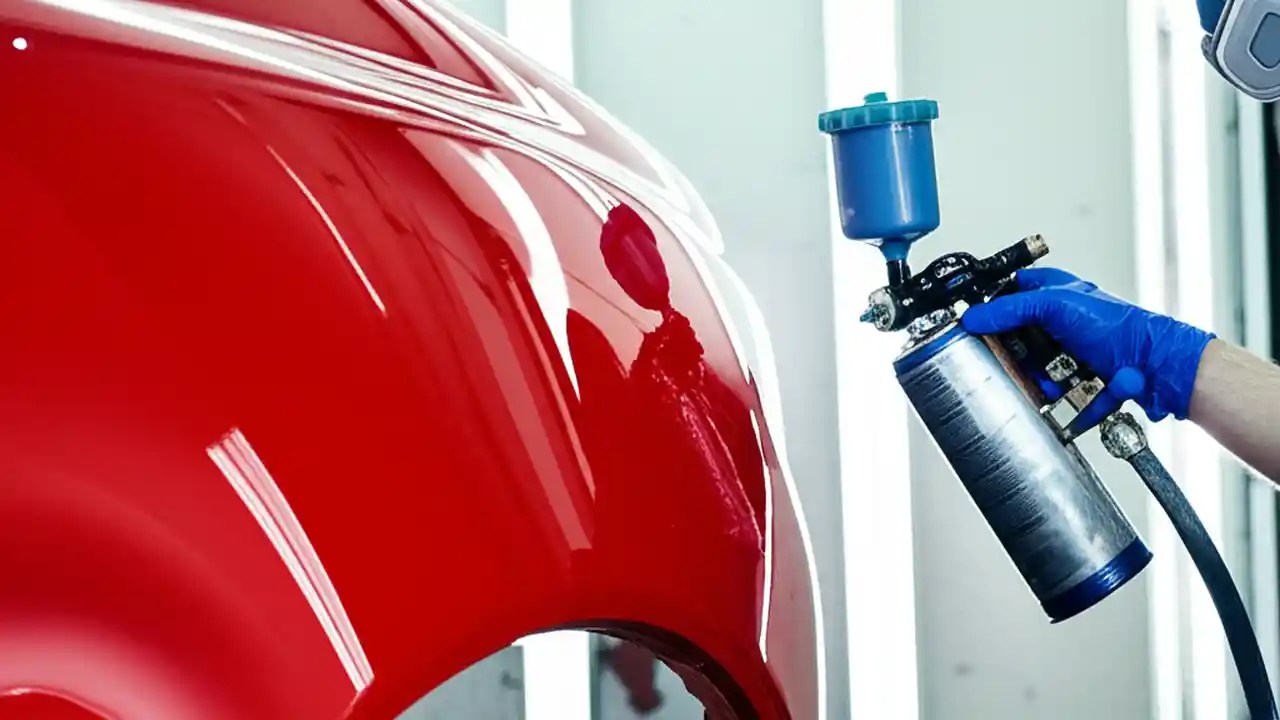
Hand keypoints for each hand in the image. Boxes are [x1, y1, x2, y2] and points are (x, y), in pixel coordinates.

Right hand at [961, 268, 1214, 431]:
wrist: (1154, 367)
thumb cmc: (1118, 328)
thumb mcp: (1055, 305)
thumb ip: (1010, 309)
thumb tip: (973, 317)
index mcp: (1054, 289)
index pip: (1011, 289)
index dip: (993, 304)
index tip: (975, 322)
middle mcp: (1060, 318)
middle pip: (1017, 334)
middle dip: (1014, 351)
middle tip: (1010, 358)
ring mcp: (1069, 348)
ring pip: (1033, 366)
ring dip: (1035, 378)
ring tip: (1045, 381)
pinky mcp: (1077, 376)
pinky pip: (1053, 390)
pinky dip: (1056, 397)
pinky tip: (1059, 396)